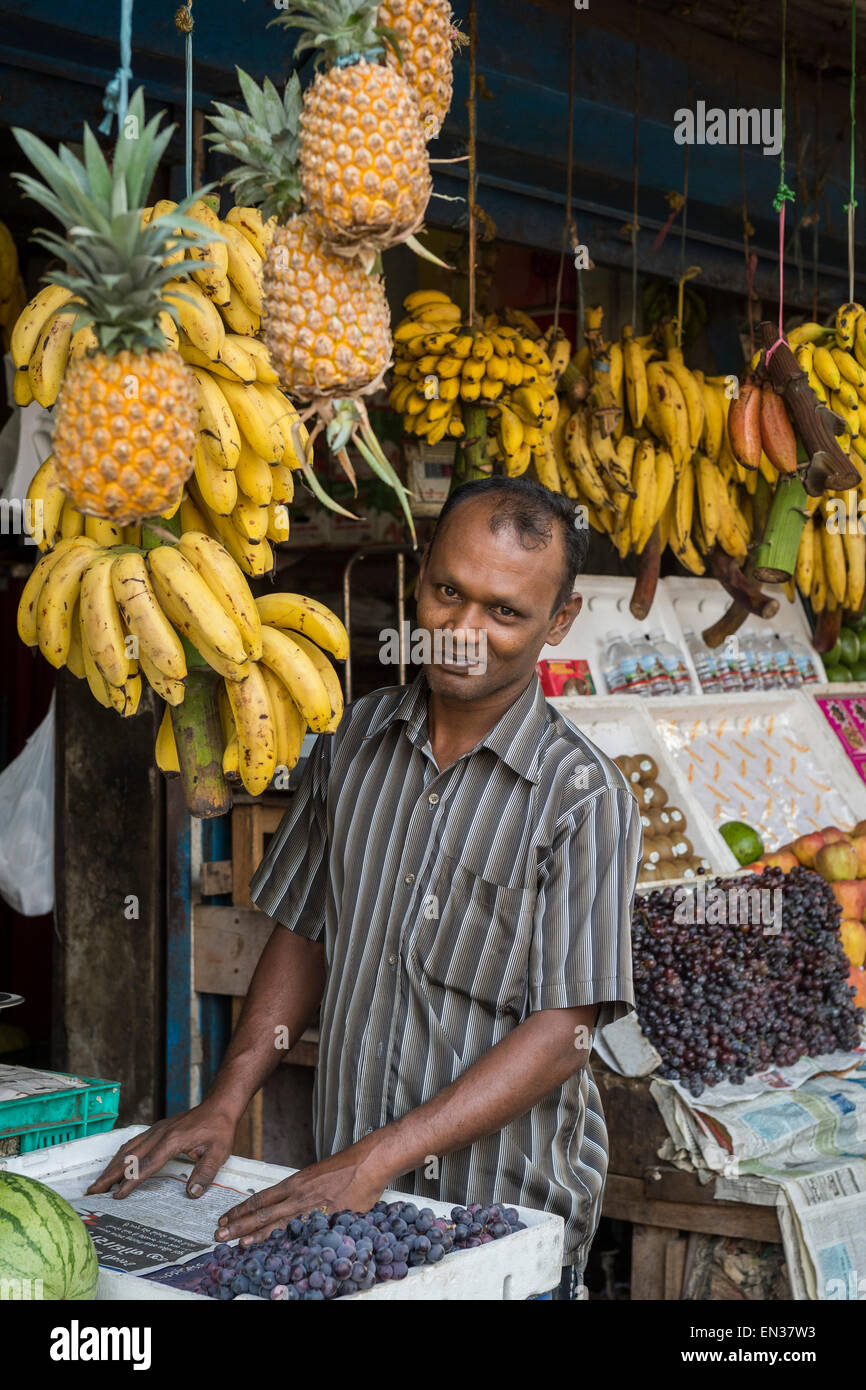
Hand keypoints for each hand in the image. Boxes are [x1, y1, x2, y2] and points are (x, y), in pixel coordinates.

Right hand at [86, 1102, 236, 1198]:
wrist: (219, 1105)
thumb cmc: (219, 1129)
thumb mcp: (219, 1152)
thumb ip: (205, 1173)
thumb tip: (192, 1194)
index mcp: (173, 1141)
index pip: (148, 1164)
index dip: (132, 1181)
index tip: (117, 1196)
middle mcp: (159, 1134)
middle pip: (130, 1157)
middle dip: (110, 1175)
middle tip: (93, 1192)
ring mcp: (156, 1130)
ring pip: (128, 1149)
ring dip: (112, 1166)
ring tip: (98, 1183)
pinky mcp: (156, 1129)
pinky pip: (133, 1142)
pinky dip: (121, 1155)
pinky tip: (115, 1163)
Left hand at [214, 1142, 386, 1246]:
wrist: (367, 1162)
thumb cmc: (344, 1168)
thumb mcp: (315, 1175)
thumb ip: (300, 1192)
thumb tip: (287, 1207)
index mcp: (294, 1183)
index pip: (260, 1198)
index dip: (241, 1209)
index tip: (226, 1218)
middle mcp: (298, 1195)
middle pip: (262, 1213)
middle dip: (239, 1225)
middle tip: (219, 1235)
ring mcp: (312, 1208)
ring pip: (278, 1224)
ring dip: (256, 1236)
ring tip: (238, 1244)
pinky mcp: (327, 1218)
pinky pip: (304, 1233)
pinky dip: (289, 1242)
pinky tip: (278, 1251)